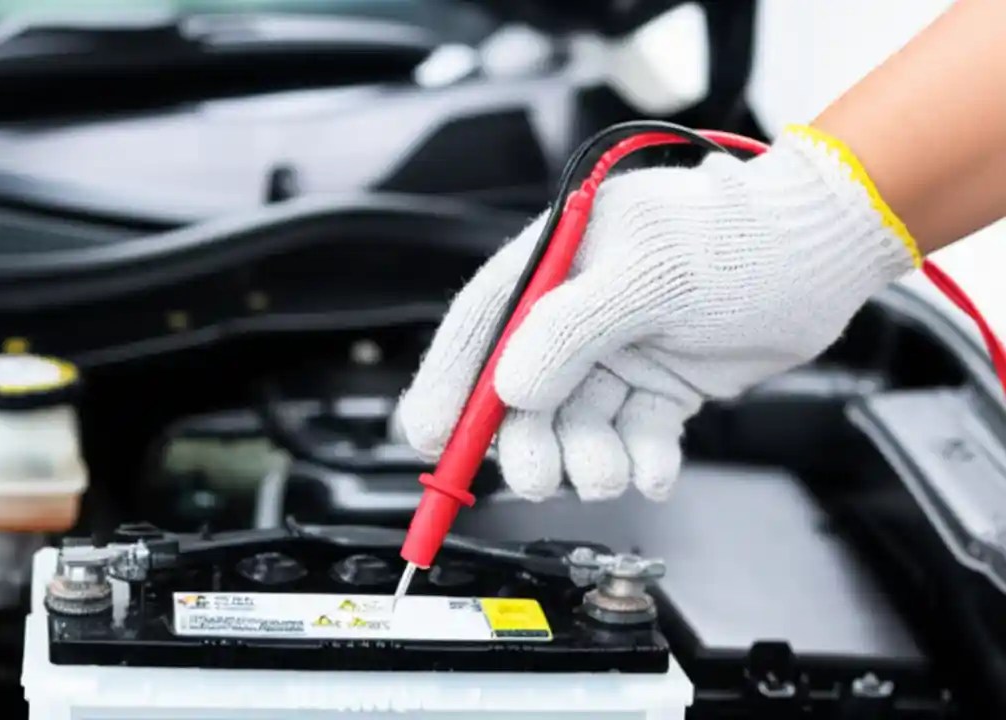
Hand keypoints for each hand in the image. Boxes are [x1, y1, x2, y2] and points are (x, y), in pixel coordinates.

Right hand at [397, 128, 917, 501]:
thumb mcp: (650, 274)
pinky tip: (653, 467)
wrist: (824, 251)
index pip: (481, 326)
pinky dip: (637, 460)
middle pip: (521, 389)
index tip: (430, 440)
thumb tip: (510, 388)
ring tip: (613, 471)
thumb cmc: (743, 237)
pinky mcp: (659, 383)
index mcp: (556, 264)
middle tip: (539, 478)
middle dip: (526, 440)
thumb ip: (569, 330)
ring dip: (586, 459)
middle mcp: (577, 309)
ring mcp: (617, 349)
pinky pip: (630, 435)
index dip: (448, 384)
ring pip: (575, 422)